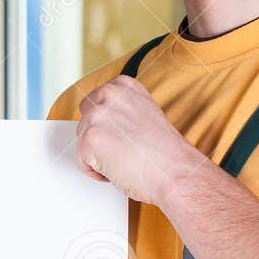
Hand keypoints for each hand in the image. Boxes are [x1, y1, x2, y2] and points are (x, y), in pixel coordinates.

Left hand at [75, 76, 203, 204]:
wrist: (177, 173)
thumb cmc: (165, 153)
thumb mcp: (144, 114)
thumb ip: (121, 109)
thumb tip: (103, 119)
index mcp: (122, 86)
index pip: (95, 103)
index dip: (108, 126)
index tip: (124, 135)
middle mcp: (108, 95)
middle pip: (85, 122)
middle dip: (100, 140)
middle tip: (126, 150)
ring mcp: (96, 116)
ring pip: (82, 143)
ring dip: (99, 156)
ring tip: (127, 158)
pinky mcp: (89, 140)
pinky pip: (82, 163)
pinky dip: (97, 173)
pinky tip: (120, 169)